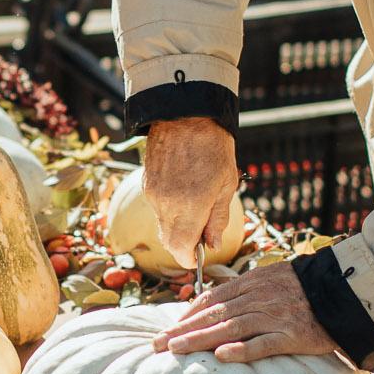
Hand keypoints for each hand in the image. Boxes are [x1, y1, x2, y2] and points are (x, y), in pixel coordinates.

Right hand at [142, 117, 237, 269]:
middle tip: (201, 235)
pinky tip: (183, 191)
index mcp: (191, 206)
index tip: (198, 258)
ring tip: (195, 203)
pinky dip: (169, 209)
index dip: (190, 259)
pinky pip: (157, 208)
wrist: (186, 114)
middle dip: (184, 245)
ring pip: (162, 225)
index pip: (181, 249)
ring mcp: (154, 195)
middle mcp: (167, 204)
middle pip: (169, 241)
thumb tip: (211, 244)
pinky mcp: (146, 184)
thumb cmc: (213, 146)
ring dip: (177, 225)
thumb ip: (217, 218)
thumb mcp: (227, 184)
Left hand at [154, 261, 338, 360]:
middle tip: (158, 344)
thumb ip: (244, 287)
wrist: (346, 293)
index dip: (187, 314)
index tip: (167, 329)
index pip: (212, 299)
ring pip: (231, 328)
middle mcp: (260, 298)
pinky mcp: (293, 335)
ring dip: (201, 340)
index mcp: (253, 283)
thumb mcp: (273, 277)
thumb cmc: (306, 289)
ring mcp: (276, 316)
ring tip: (177, 350)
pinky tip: (221, 356)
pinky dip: (242, 349)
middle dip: (183, 330)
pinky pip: (264, 343)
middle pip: (215, 314)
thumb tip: (213, 296)